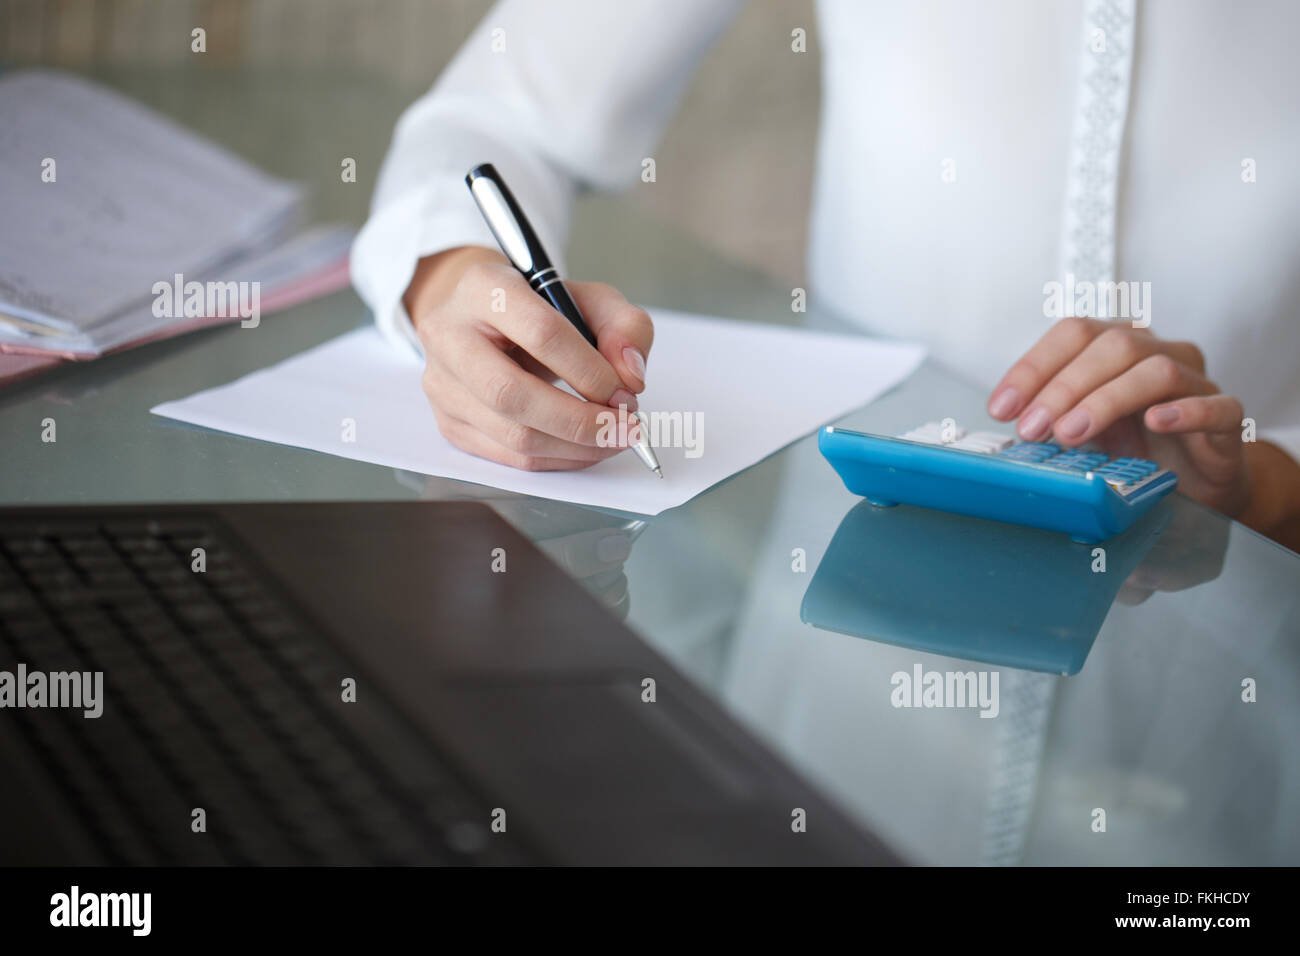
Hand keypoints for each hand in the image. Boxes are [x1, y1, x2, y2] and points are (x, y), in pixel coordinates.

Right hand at [405, 247, 652, 470]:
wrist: (488, 323)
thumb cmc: (542, 310)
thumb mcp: (591, 300)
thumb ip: (624, 326)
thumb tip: (630, 376)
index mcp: (484, 287)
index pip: (541, 333)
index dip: (589, 370)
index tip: (625, 392)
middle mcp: (449, 334)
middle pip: (512, 394)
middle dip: (580, 421)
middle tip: (625, 428)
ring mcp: (442, 383)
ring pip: (511, 434)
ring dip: (574, 447)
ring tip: (613, 438)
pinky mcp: (448, 422)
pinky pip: (508, 457)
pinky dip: (557, 460)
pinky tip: (586, 449)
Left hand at [987, 317, 1249, 515]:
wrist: (1193, 481)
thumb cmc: (1135, 446)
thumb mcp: (1081, 427)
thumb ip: (1050, 416)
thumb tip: (1006, 419)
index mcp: (1117, 346)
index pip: (1073, 334)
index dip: (1033, 367)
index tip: (1002, 407)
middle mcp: (1157, 353)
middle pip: (1113, 346)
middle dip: (1063, 387)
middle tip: (1032, 428)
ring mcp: (1196, 381)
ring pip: (1157, 370)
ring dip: (1107, 400)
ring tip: (1071, 434)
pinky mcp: (1227, 416)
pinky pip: (1215, 405)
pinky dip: (1185, 411)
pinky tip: (1156, 422)